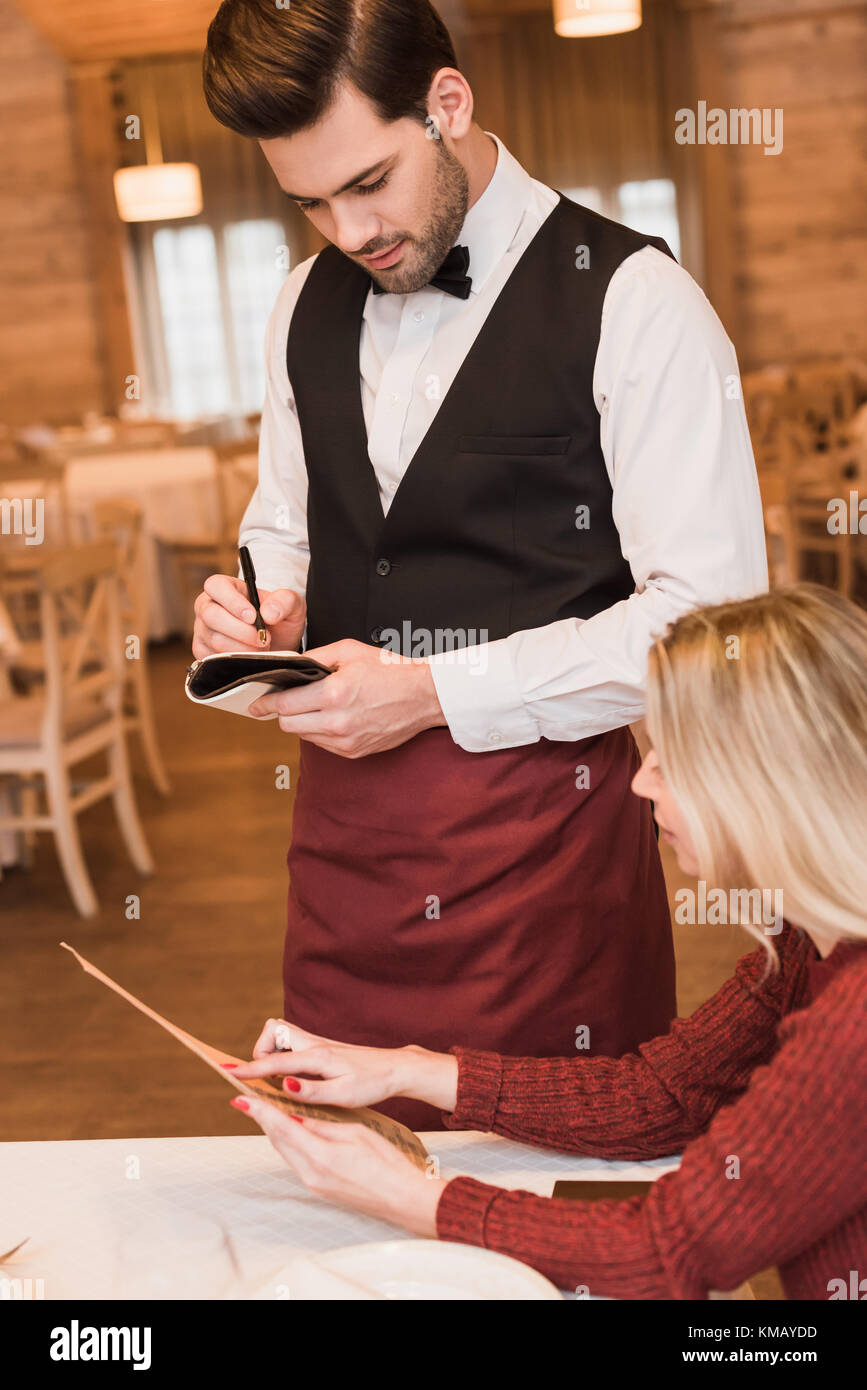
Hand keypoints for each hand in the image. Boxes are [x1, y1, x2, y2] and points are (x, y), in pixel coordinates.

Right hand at [192, 574, 305, 658]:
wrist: (278, 644)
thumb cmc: (279, 619)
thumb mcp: (292, 605)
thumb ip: (285, 601)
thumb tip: (268, 613)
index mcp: (225, 587)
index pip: (216, 586)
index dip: (233, 601)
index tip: (253, 617)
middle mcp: (208, 606)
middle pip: (211, 616)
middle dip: (241, 631)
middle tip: (264, 639)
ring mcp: (202, 630)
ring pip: (215, 640)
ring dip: (243, 648)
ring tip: (262, 648)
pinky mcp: (202, 651)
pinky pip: (212, 659)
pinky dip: (235, 661)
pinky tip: (250, 658)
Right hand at [230, 1017, 458, 1112]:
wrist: (396, 1069)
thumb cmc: (372, 1083)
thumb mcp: (343, 1094)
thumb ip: (311, 1090)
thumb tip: (283, 1085)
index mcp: (317, 1056)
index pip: (274, 1060)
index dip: (249, 1068)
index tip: (226, 1071)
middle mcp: (315, 1044)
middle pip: (273, 1032)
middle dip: (260, 1051)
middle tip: (264, 1079)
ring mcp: (318, 1044)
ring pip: (282, 1036)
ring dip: (271, 1053)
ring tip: (276, 1081)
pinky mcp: (322, 1048)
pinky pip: (292, 1045)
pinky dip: (283, 1056)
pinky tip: (291, 1078)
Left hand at [230, 1100, 446, 1235]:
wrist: (402, 1198)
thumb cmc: (386, 1162)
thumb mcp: (357, 1133)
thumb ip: (324, 1126)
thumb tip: (299, 1120)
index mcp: (320, 1155)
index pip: (282, 1128)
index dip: (260, 1111)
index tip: (241, 1098)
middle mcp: (310, 1173)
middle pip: (278, 1141)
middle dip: (263, 1119)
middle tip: (250, 1098)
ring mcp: (313, 1184)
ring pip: (285, 1151)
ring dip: (274, 1131)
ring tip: (265, 1111)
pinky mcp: (318, 1189)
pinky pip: (295, 1161)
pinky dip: (288, 1144)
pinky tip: (290, 1132)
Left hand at [246, 638, 445, 756]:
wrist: (424, 696)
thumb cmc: (390, 670)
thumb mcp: (349, 651)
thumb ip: (314, 657)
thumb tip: (287, 665)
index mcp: (334, 694)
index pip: (284, 706)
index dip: (266, 703)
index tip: (256, 703)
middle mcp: (337, 722)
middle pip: (288, 725)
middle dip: (282, 713)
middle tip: (286, 700)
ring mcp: (346, 741)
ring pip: (303, 736)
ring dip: (301, 722)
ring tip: (315, 705)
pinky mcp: (354, 752)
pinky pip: (322, 744)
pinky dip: (320, 731)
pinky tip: (333, 716)